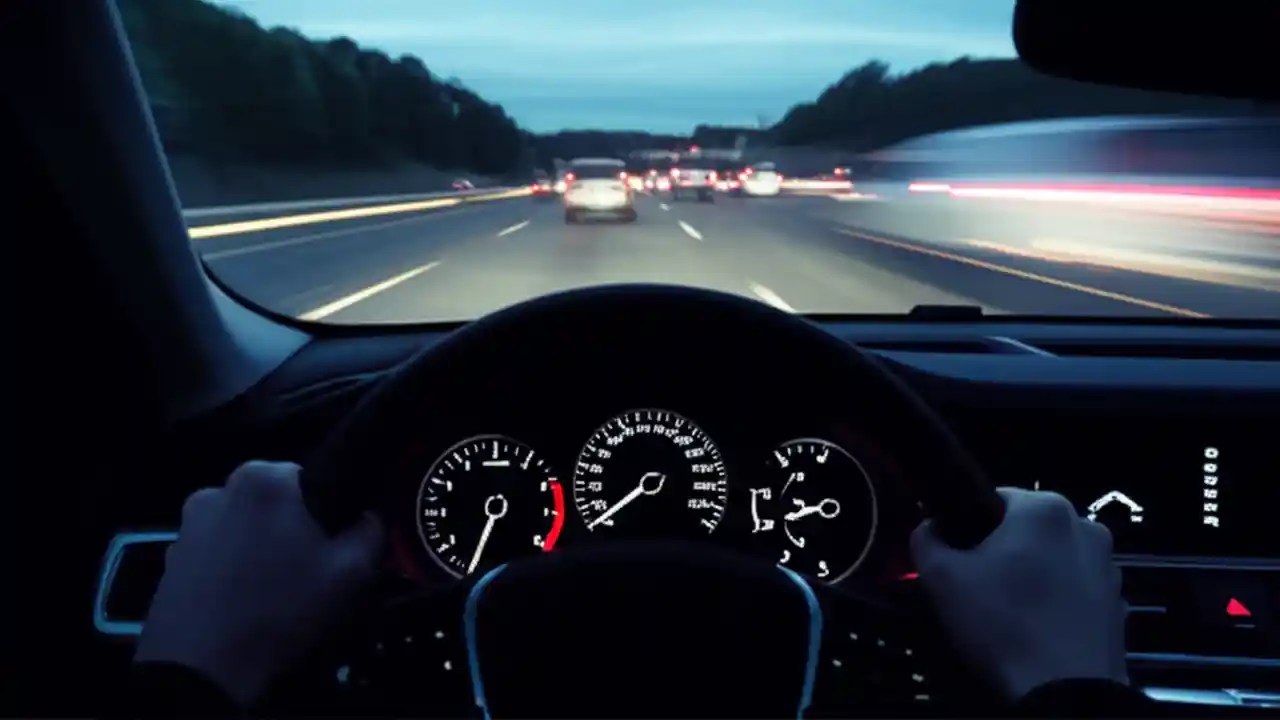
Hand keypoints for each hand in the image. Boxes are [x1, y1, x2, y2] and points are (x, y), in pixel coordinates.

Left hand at [135, 461, 382, 707]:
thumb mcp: (350, 574)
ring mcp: (189, 521)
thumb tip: (368, 517)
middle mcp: (221, 486)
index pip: (312, 478)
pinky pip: (215, 549)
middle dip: (291, 527)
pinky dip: (229, 565)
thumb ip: (370, 532)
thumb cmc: (281, 609)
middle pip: (275, 500)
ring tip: (270, 589)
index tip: (333, 545)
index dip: (328, 513)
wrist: (201, 667)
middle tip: (307, 570)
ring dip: (258, 544)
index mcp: (266, 477)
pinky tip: (240, 599)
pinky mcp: (171, 554)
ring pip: (244, 524)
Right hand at [910, 488, 1126, 700]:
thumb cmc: (1001, 622)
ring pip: (1055, 560)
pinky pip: (1077, 592)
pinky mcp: (1118, 604)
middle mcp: (1086, 526)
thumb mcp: (941, 578)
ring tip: (1009, 613)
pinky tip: (1038, 629)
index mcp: (1045, 507)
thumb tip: (930, 529)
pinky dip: (1058, 602)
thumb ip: (926, 539)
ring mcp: (1109, 567)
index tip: (957, 557)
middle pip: (1028, 529)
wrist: (1063, 690)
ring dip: (1034, 575)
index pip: (995, 498)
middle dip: (1004, 551)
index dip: (969, 526)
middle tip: (978, 587)